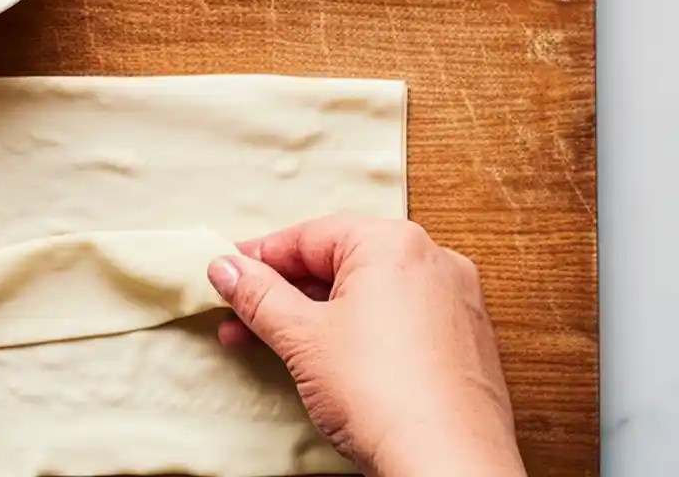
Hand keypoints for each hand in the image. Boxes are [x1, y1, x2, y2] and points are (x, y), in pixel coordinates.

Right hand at [207, 216, 524, 476]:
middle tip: (240, 315)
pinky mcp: (463, 342)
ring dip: (313, 316)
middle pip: (338, 264)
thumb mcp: (301, 337)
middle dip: (282, 294)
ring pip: (366, 296)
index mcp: (394, 243)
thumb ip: (258, 295)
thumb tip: (226, 268)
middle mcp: (433, 261)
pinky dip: (355, 332)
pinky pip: (396, 321)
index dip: (260, 257)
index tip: (227, 274)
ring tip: (270, 344)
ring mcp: (454, 302)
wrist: (448, 468)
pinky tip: (325, 360)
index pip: (309, 236)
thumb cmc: (383, 395)